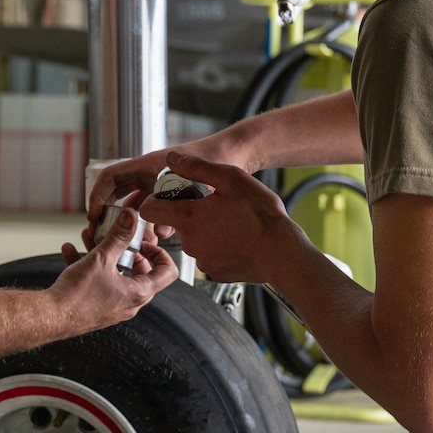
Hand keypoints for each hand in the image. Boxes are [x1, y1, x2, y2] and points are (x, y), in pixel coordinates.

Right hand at [51, 221, 178, 333]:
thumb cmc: (76, 295)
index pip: (168, 272)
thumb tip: (131, 217)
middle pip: (140, 271)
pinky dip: (89, 267)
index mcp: (139, 293)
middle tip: (116, 238)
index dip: (160, 253)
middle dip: (126, 250)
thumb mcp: (101, 258)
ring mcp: (114, 307)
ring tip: (89, 239)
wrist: (50, 317)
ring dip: (104, 254)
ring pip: (116, 275)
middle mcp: (130, 303)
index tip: (145, 242)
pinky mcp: (97, 307)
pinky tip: (70, 251)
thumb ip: (119, 235)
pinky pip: (99, 283)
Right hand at [82, 133, 251, 247]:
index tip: (94, 216)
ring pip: (136, 202)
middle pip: (118, 192)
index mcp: (148, 165)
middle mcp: (149, 172)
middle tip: (103, 233)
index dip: (97, 196)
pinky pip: (153, 205)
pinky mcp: (170, 190)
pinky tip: (158, 234)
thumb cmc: (215, 160)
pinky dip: (152, 219)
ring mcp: (158, 181)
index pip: (110, 178)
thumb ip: (175, 207)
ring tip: (131, 238)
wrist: (234, 152)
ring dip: (132, 219)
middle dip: (109, 213)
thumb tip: (160, 230)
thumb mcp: (193, 184)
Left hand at [137, 150, 302, 285]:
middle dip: (190, 213)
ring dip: (206, 230)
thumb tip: (172, 159)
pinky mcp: (215, 273)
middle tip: (215, 205)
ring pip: (194, 240)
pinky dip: (219, 248)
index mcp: (188, 218)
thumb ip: (196, 167)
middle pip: (176, 223)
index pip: (149, 209)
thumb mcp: (231, 179)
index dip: (157, 199)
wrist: (282, 253)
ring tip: (231, 222)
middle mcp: (189, 242)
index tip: (174, 195)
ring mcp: (202, 261)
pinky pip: (209, 257)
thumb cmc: (260, 215)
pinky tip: (237, 240)